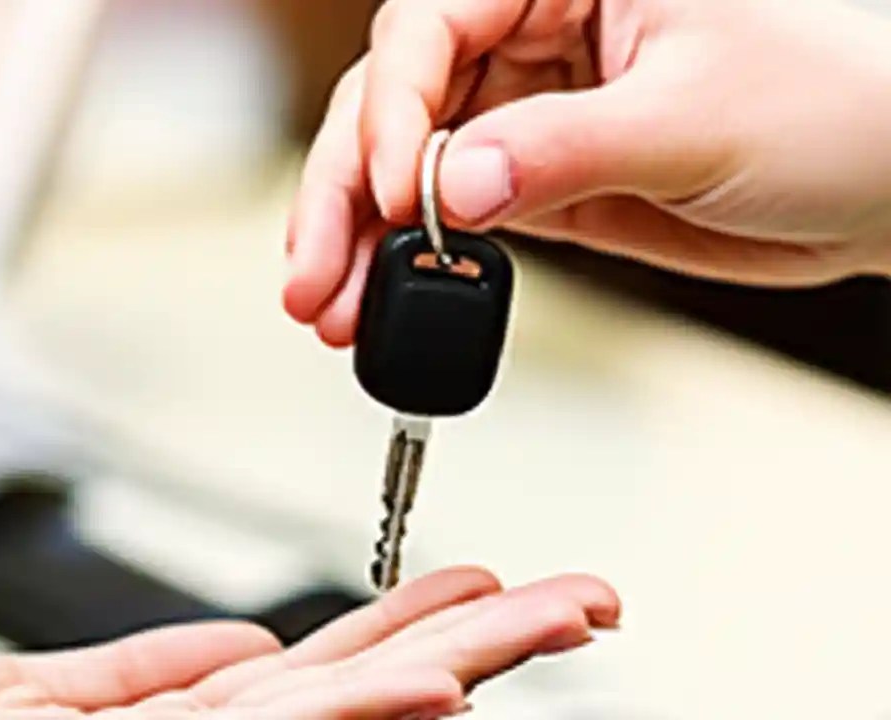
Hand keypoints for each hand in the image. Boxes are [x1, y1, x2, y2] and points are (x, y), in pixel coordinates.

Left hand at [0, 568, 619, 718]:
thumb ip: (122, 676)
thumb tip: (235, 646)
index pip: (311, 677)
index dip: (408, 634)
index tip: (480, 592)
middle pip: (356, 695)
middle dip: (475, 645)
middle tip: (577, 601)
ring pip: (338, 719)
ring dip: (455, 667)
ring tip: (551, 619)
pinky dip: (359, 717)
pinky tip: (432, 685)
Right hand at [285, 0, 890, 346]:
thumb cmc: (843, 104)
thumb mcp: (696, 118)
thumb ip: (563, 148)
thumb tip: (453, 183)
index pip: (432, 24)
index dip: (397, 110)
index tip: (398, 192)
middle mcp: (537, 34)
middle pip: (397, 98)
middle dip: (346, 187)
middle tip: (317, 270)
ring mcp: (531, 111)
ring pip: (409, 165)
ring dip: (360, 237)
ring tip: (330, 304)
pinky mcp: (539, 180)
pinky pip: (452, 218)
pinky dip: (412, 264)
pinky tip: (386, 299)